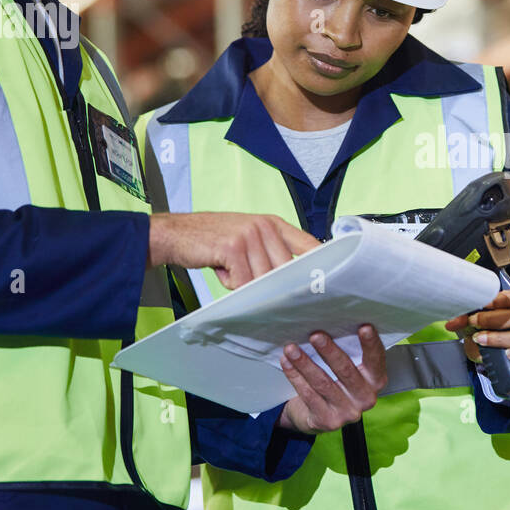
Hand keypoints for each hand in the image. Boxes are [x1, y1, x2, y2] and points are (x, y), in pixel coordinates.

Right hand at [147, 212, 318, 289]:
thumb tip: (296, 282)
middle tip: (255, 284)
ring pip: (264, 279)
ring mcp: (250, 234)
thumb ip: (272, 253)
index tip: (332, 282)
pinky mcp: (233, 246)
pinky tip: (220, 267)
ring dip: (246, 283)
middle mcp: (265, 226)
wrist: (177, 234)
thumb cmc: (214, 241)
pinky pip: (243, 281)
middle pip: (285, 270)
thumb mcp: (249, 239)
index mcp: (274, 224)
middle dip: (273, 285)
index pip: (309, 245)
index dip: (321, 264)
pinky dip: (231, 282)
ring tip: (231, 269)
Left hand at [276, 324, 388, 434]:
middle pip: (346, 370)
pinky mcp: (328, 420)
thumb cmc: (337, 384)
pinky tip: (287, 363)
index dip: (370, 344)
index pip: (376, 360)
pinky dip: (295, 377)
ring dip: (305, 363)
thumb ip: (349, 353)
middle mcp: (366, 398)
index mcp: (375, 381)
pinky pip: (308, 395)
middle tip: (315, 335)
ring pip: (323, 383)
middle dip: (329, 351)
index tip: (364, 327)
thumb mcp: (349, 370)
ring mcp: (347, 412)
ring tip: (291, 348)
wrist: (321, 416)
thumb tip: (332, 325)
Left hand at [445, 285, 509, 372]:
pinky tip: (508, 355)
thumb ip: (464, 317)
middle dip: (493, 319)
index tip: (484, 303)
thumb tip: (452, 322)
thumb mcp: (472, 317)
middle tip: (473, 322)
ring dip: (501, 338)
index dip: (506, 298)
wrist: (481, 345)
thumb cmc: (481, 325)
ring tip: (481, 339)